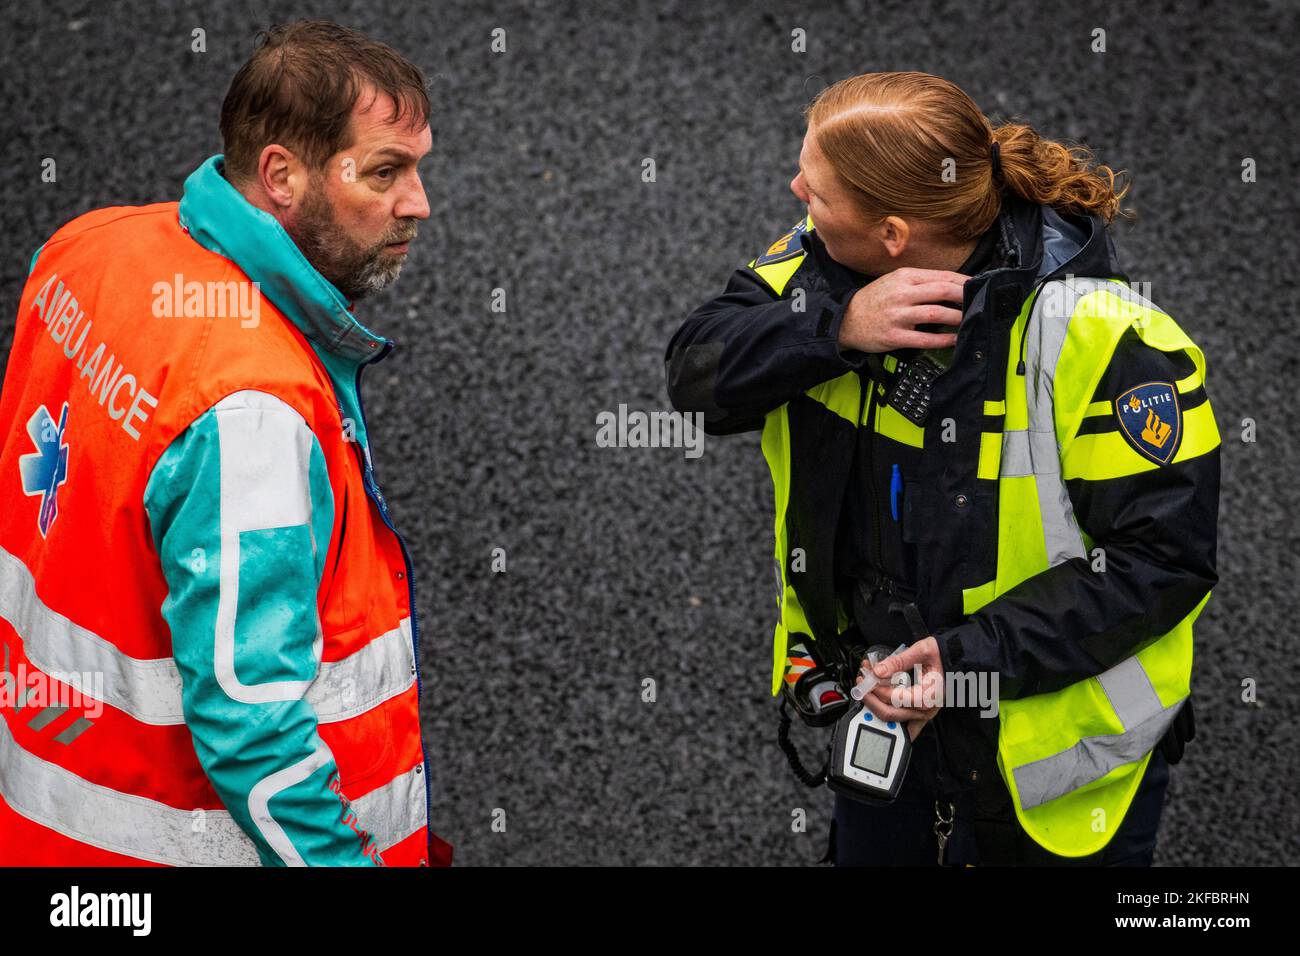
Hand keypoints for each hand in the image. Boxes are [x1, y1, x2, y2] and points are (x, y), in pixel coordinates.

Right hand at [837, 268, 968, 352]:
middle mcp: (901, 294)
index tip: (977, 286)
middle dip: (964, 296)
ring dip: (957, 317)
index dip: (964, 281)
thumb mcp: (894, 281)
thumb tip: (952, 286)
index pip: (941, 276)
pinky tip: (953, 339)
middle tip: (978, 302)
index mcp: (904, 277)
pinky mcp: (894, 336)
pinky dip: (943, 339)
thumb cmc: (874, 300)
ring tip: (968, 319)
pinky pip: (924, 338)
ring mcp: (898, 315)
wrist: (846, 319)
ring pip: (936, 313)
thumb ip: (920, 282)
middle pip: (942, 291)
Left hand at [854, 636, 944, 741]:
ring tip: (866, 688)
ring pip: (893, 718)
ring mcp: (923, 715)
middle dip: (871, 699)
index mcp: (929, 695)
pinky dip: (888, 719)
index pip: (895, 699)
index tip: (867, 677)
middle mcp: (926, 710)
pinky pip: (903, 726)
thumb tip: (877, 671)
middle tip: (861, 684)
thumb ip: (898, 661)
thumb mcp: (922, 650)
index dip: (877, 689)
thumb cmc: (943, 655)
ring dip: (875, 704)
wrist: (958, 660)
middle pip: (890, 713)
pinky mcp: (920, 714)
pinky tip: (878, 711)